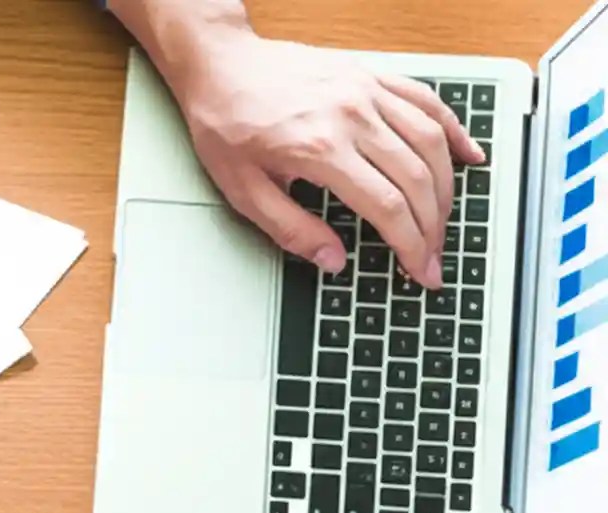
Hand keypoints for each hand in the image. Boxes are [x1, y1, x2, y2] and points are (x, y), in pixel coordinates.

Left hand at [127, 6, 483, 287]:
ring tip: (442, 223)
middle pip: (417, 179)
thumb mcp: (242, 190)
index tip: (421, 272)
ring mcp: (366, 91)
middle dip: (433, 228)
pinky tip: (467, 156)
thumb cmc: (226, 125)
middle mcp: (352, 116)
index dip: (411, 246)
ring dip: (446, 188)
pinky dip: (453, 130)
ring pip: (430, 142)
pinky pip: (426, 101)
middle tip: (432, 259)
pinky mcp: (371, 76)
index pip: (388, 208)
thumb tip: (333, 260)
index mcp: (320, 149)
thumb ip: (290, 230)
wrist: (221, 65)